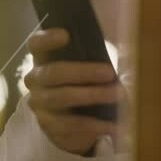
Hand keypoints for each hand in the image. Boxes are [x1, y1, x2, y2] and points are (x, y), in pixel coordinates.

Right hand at [24, 28, 122, 154]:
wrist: (71, 119)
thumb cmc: (81, 82)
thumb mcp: (85, 66)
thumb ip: (93, 57)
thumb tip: (124, 52)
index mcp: (43, 58)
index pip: (36, 44)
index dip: (47, 38)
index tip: (66, 35)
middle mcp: (35, 79)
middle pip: (53, 72)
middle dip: (83, 72)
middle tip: (109, 72)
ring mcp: (39, 103)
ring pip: (62, 98)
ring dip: (92, 96)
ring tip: (117, 95)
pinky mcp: (48, 126)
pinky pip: (70, 125)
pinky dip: (94, 124)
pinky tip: (113, 124)